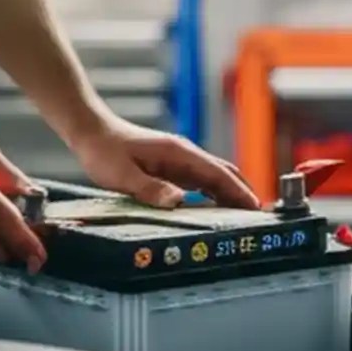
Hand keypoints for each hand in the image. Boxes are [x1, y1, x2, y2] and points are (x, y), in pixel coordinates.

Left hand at [70, 117, 259, 209]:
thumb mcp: (121, 174)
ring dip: (232, 195)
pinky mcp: (173, 167)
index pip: (218, 173)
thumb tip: (178, 202)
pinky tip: (219, 210)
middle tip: (259, 219)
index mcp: (178, 153)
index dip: (239, 191)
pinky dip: (216, 195)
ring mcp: (180, 160)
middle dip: (243, 194)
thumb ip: (149, 188)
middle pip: (224, 174)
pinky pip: (202, 182)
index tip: (256, 208)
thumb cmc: (104, 151)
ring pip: (215, 178)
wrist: (92, 131)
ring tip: (245, 219)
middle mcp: (185, 155)